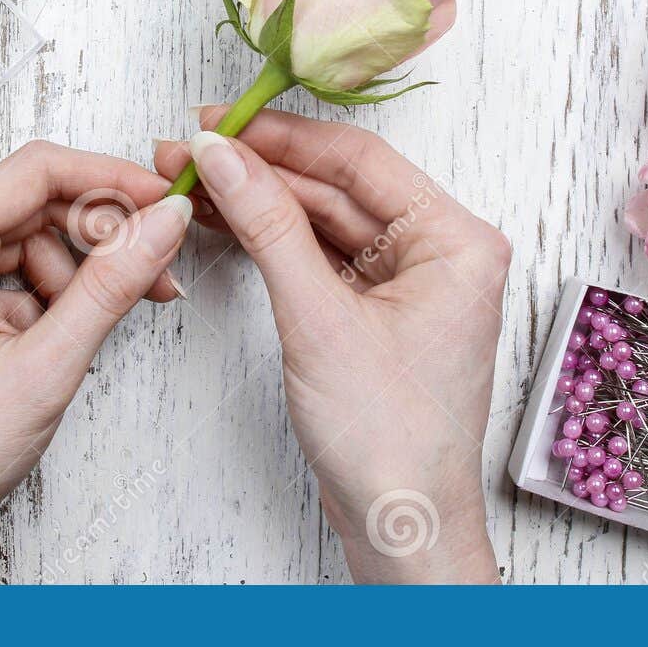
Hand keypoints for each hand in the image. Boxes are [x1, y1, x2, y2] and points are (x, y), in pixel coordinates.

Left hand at [0, 142, 190, 583]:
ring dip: (78, 276)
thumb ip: (112, 284)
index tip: (166, 203)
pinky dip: (51, 302)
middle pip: (35, 205)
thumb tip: (164, 222)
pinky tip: (65, 343)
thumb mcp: (46, 365)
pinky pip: (11, 280)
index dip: (111, 180)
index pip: (37, 170)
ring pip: (29, 244)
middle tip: (155, 274)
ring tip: (104, 326)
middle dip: (101, 237)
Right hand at [156, 111, 510, 583]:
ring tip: (193, 181)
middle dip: (260, 170)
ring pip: (324, 220)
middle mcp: (441, 251)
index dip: (282, 137)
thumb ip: (268, 226)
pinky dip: (274, 241)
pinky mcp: (378, 310)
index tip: (220, 122)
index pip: (360, 160)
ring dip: (260, 203)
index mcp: (456, 240)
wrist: (401, 525)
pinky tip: (225, 220)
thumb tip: (224, 156)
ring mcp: (410, 281)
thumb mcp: (319, 319)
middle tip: (190, 152)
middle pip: (338, 187)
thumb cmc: (391, 439)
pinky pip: (321, 256)